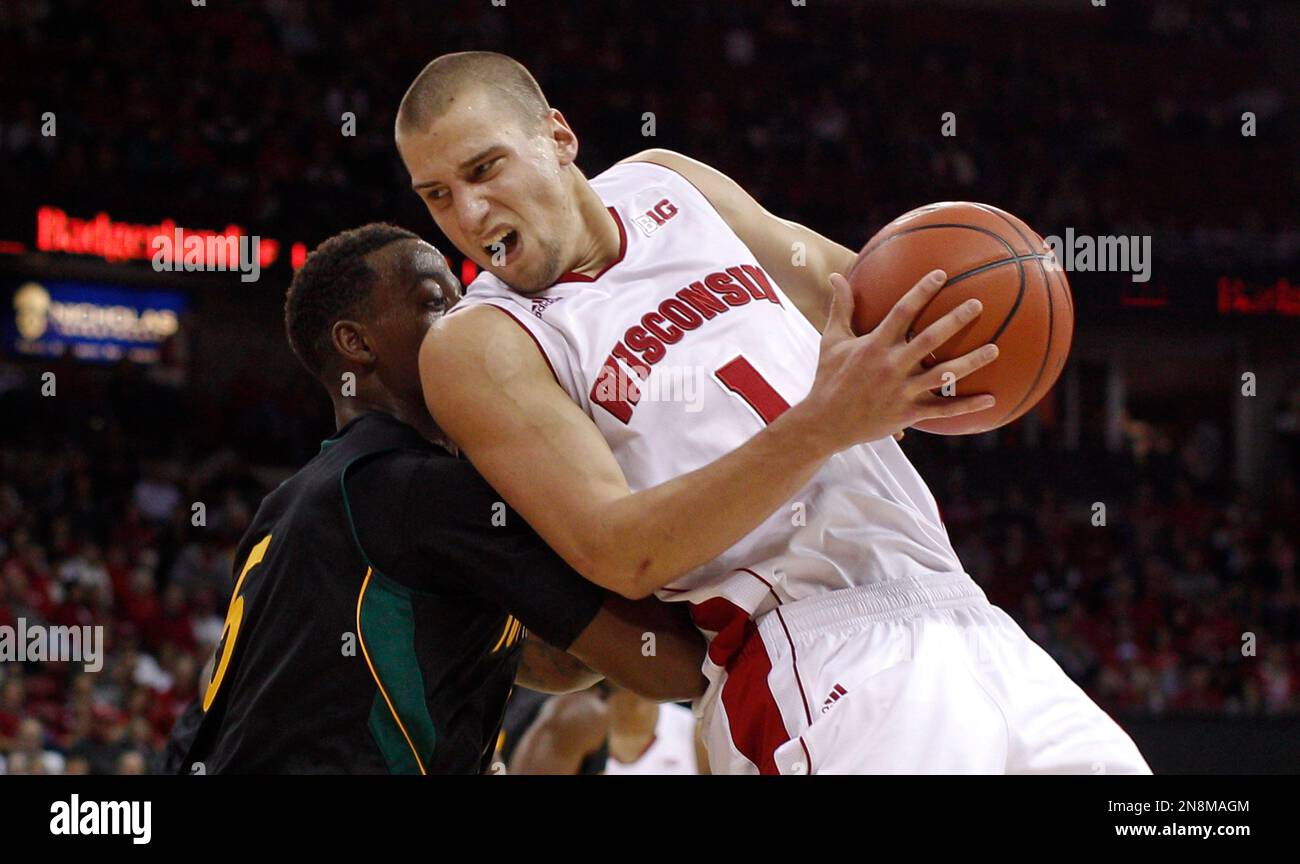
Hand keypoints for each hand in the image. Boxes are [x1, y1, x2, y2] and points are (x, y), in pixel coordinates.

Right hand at [792, 269, 997, 453]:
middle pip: (930, 339)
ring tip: (995, 349)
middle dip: (955, 320)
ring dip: (971, 362)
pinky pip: (942, 411)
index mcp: (875, 345)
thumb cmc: (828, 378)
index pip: (902, 312)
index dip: (922, 291)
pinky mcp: (907, 414)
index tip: (941, 274)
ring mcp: (901, 391)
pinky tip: (990, 400)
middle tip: (978, 304)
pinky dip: (966, 406)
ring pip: (943, 375)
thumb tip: (836, 276)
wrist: (824, 423)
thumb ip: (840, 308)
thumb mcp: (831, 341)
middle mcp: (891, 366)